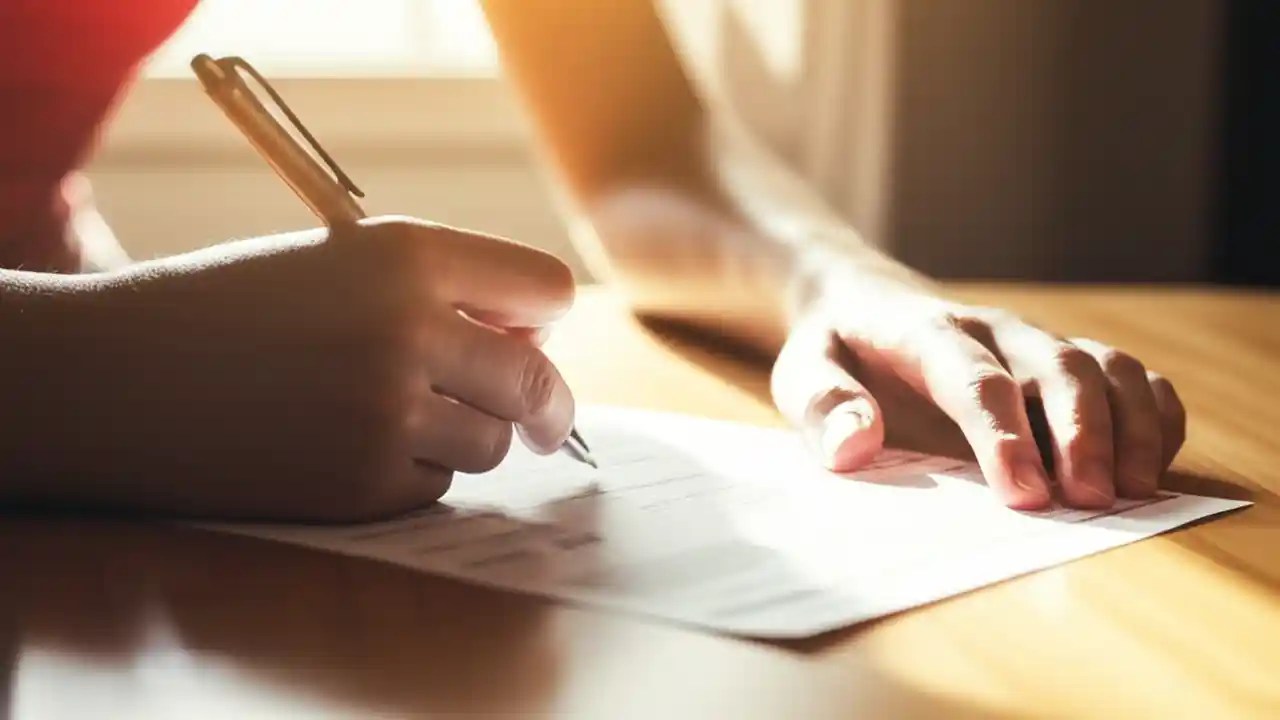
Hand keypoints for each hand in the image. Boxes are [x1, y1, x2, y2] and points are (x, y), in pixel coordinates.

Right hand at [9, 217, 575, 520]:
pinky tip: (346, 447)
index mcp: (409, 254)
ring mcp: (389, 415)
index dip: (542, 318)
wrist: (121, 378)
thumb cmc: (234, 308)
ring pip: (491, 443)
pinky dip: (410, 473)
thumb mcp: (341, 262)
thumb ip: (441, 292)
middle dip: (548, 405)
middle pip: (537, 381)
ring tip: (393, 414)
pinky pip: (434, 486)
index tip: (532, 339)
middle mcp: (411, 331)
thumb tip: (536, 346)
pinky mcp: (362, 484)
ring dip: (465, 436)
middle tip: (550, 421)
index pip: (546, 290)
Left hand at [771, 274, 1185, 509]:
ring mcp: (1035, 342)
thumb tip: (853, 446)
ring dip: (1130, 426)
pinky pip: (1130, 375)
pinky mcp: (1064, 360)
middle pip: (1059, 367)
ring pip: (1106, 365)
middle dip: (1083, 434)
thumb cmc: (836, 349)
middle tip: (1092, 502)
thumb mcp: (801, 371)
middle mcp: (995, 331)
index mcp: (927, 332)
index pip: (976, 380)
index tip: (1026, 497)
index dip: (1005, 437)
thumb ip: (822, 405)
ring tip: (1132, 492)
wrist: (864, 303)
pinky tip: (1147, 465)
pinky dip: (1152, 414)